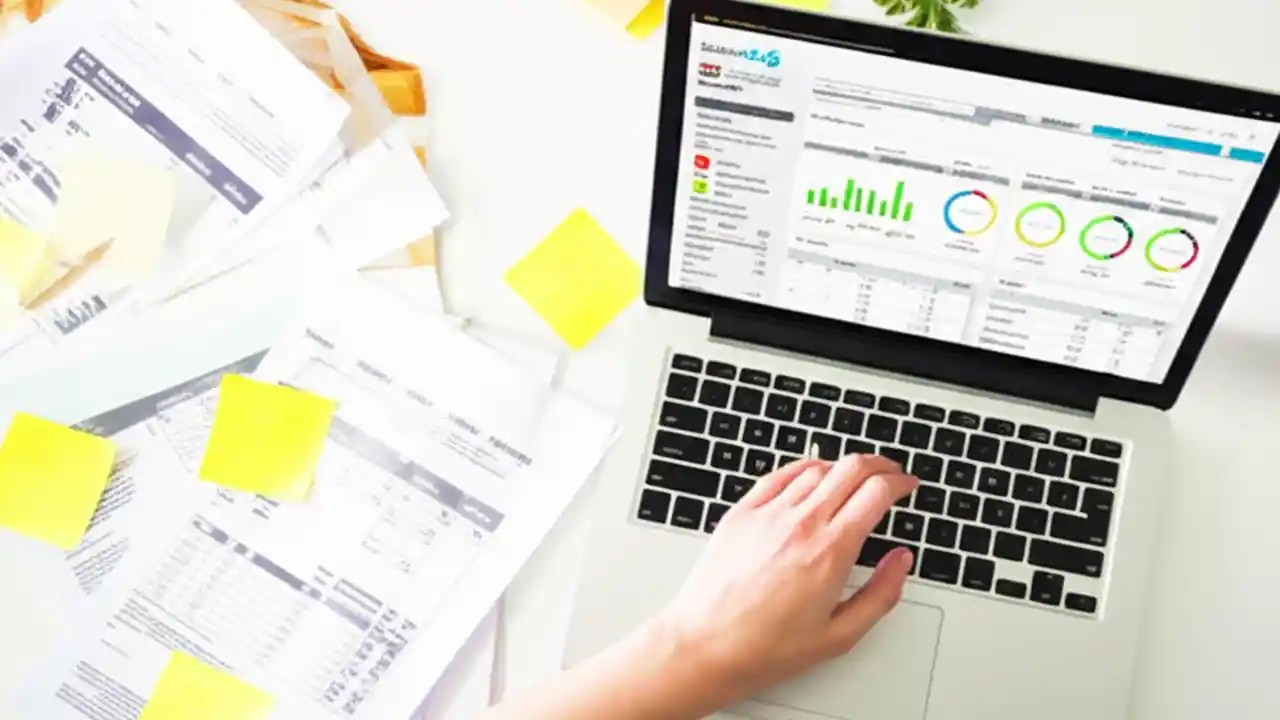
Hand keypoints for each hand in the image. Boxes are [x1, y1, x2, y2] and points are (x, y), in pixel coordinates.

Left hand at [648, 455, 917, 705]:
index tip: (908, 485)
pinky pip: (779, 475)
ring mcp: (768, 514)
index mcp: (830, 552)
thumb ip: (880, 595)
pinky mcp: (742, 513)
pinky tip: (811, 474)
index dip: (900, 483)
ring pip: (816, 467)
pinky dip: (804, 468)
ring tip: (854, 478)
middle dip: (880, 465)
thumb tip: (900, 561)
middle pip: (851, 468)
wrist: (704, 646)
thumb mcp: (839, 635)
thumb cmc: (765, 647)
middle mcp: (800, 524)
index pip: (876, 492)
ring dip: (843, 467)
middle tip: (891, 474)